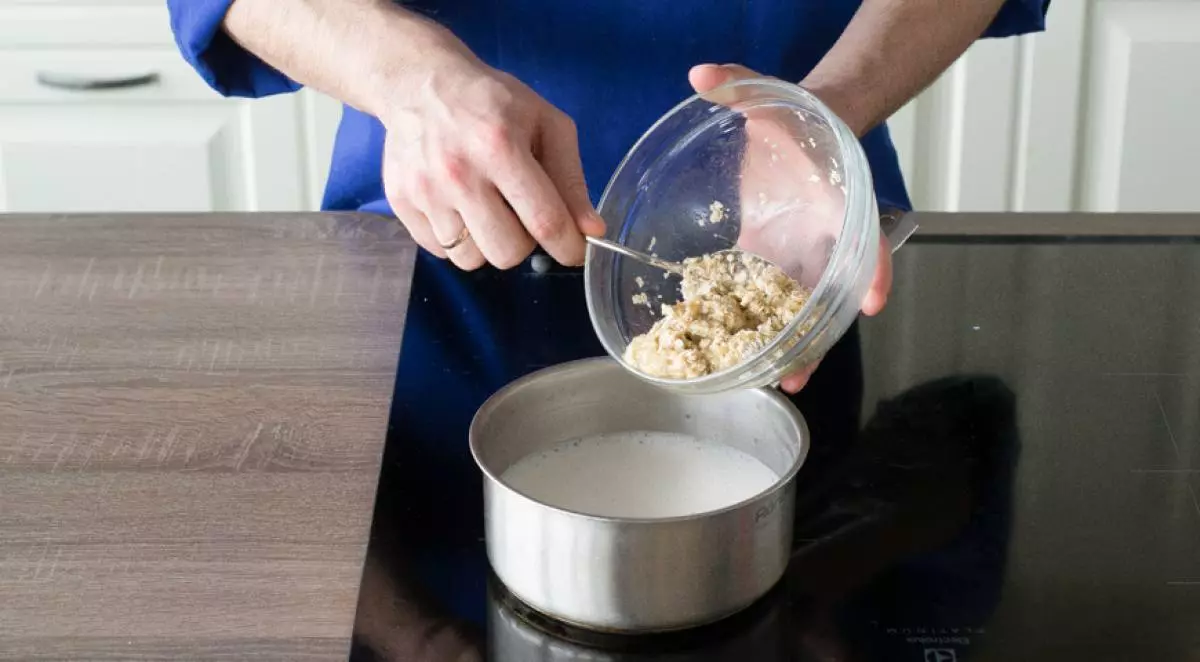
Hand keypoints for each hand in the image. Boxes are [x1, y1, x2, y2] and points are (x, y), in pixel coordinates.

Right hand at [381, 52, 603, 269]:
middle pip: (506, 253)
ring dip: (487, 242)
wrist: (419, 83)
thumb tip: (591, 231)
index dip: (568, 247)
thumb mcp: (546, 123)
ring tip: (486, 207)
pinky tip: (459, 206)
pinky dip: (457, 238)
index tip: (575, 252)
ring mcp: (424, 191)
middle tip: (519, 213)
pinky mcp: (400, 202)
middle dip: (524, 242)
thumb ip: (570, 178)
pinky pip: (440, 251)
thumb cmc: (492, 102)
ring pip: (471, 260)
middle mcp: (459, 173)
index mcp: (500, 147)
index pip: (544, 221)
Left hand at [688, 63, 892, 393]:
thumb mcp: (769, 95)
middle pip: (831, 294)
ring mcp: (794, 254)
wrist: (796, 132)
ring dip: (794, 348)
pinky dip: (761, 331)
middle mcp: (819, 236)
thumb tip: (703, 74)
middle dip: (819, 336)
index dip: (873, 270)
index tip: (873, 301)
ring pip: (801, 311)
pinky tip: (745, 362)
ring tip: (777, 385)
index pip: (862, 236)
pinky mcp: (766, 261)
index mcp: (833, 201)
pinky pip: (767, 303)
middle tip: (799, 374)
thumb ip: (737, 81)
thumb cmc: (795, 119)